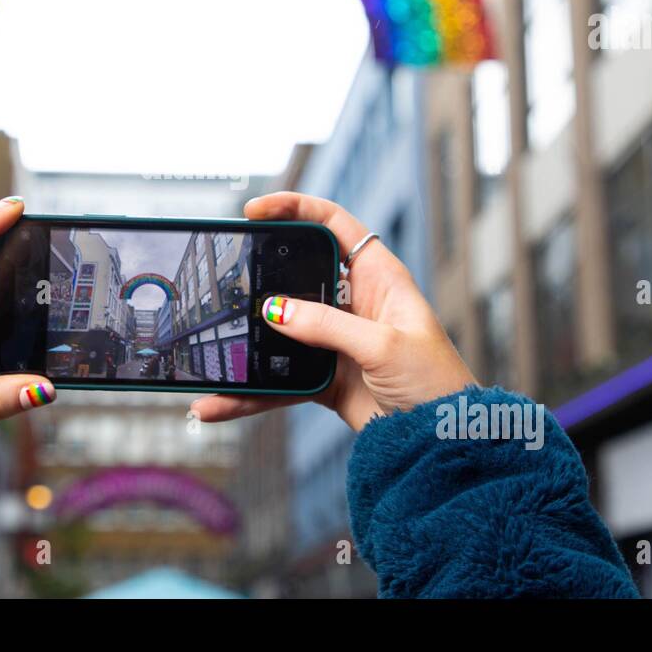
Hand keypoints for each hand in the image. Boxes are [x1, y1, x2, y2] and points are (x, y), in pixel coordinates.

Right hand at [191, 192, 474, 431]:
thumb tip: (274, 310)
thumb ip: (327, 325)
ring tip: (209, 346)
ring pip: (279, 332)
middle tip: (223, 274)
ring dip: (245, 343)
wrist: (442, 443)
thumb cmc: (437, 385)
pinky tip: (219, 402)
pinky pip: (276, 379)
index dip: (295, 208)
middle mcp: (353, 302)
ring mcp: (335, 340)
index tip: (255, 210)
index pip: (333, 224)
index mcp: (379, 276)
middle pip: (296, 274)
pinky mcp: (323, 378)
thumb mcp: (384, 346)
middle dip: (258, 274)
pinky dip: (249, 393)